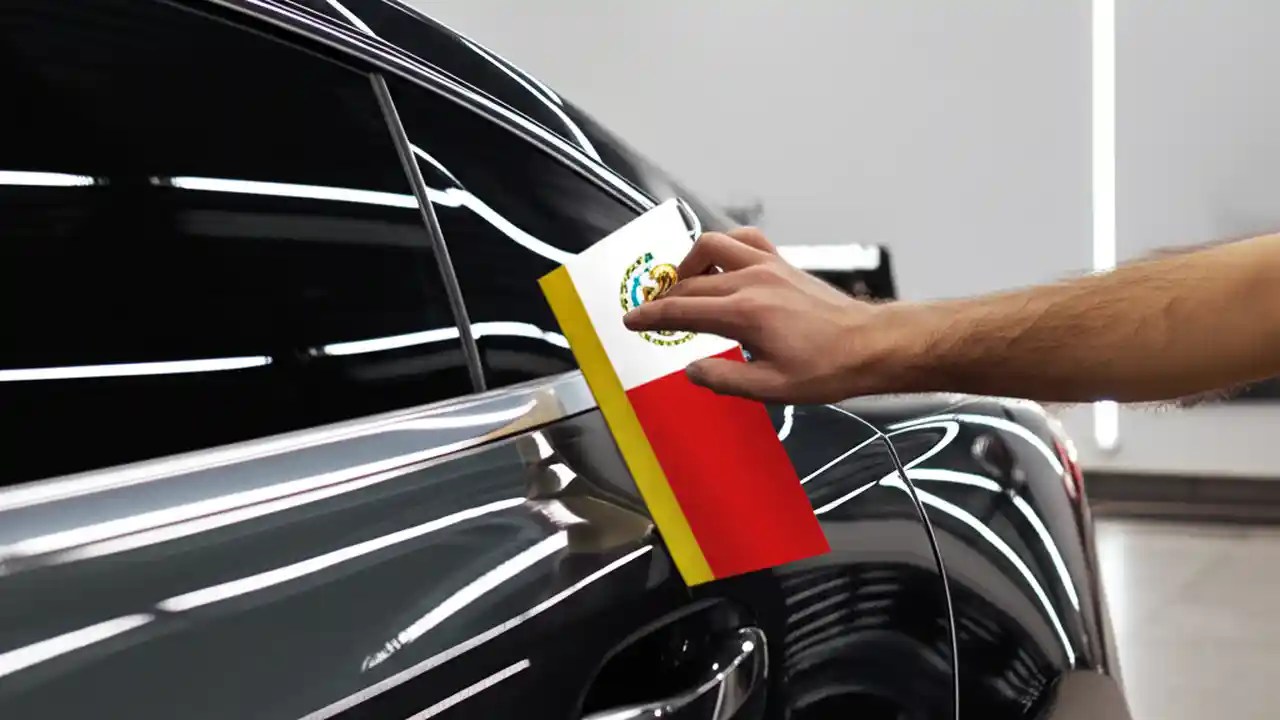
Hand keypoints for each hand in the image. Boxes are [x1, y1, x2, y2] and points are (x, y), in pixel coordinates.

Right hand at [623, 228, 902, 402]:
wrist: (869, 345)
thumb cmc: (827, 368)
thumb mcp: (771, 388)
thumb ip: (724, 380)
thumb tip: (691, 371)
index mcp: (745, 314)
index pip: (682, 310)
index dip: (650, 316)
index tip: (631, 321)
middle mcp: (753, 281)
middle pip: (690, 281)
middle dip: (663, 297)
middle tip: (650, 314)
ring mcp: (768, 266)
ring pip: (712, 247)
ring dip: (688, 264)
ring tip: (680, 285)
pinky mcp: (782, 264)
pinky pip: (744, 240)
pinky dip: (724, 246)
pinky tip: (719, 262)